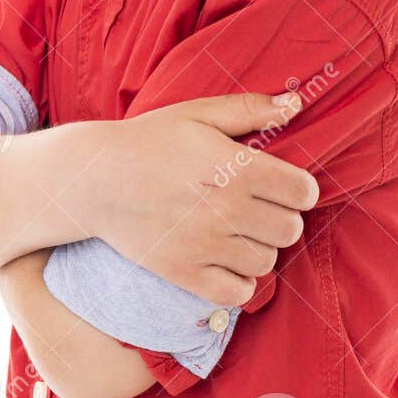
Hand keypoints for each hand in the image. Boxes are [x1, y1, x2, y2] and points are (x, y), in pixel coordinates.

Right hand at [88, 92, 318, 306]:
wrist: (94, 180)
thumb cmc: (149, 141)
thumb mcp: (197, 114)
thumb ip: (249, 109)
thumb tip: (296, 104)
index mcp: (236, 168)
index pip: (303, 192)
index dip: (300, 189)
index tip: (286, 186)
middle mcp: (226, 209)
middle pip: (290, 230)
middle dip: (281, 218)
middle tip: (259, 208)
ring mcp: (205, 245)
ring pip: (267, 261)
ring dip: (259, 247)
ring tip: (239, 231)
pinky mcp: (185, 273)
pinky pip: (238, 293)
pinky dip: (239, 281)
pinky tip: (226, 261)